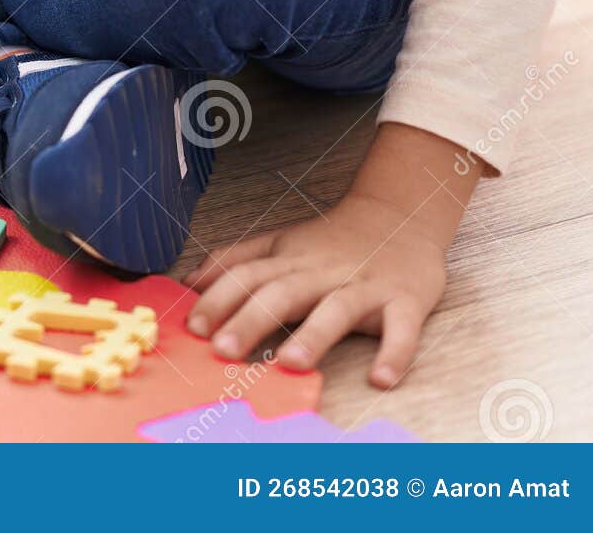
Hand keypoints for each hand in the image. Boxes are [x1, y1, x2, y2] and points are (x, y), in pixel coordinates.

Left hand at [183, 192, 447, 388]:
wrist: (399, 214)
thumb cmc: (330, 240)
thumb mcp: (280, 242)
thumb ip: (236, 259)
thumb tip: (188, 281)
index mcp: (290, 259)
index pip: (248, 275)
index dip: (218, 299)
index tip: (192, 327)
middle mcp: (322, 272)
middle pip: (283, 292)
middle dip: (251, 320)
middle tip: (223, 350)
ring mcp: (365, 286)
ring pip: (337, 308)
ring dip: (314, 335)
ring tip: (291, 363)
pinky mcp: (405, 300)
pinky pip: (401, 328)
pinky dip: (394, 352)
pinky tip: (381, 379)